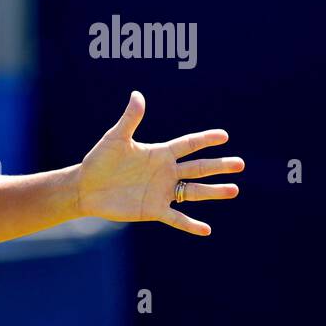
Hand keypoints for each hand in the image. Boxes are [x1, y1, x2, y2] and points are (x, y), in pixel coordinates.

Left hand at [76, 91, 243, 235]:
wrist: (85, 188)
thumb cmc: (99, 161)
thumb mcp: (115, 139)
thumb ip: (130, 119)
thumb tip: (137, 95)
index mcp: (159, 153)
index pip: (188, 145)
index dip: (204, 139)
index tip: (223, 135)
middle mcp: (165, 172)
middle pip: (198, 168)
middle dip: (219, 166)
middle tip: (240, 164)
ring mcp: (161, 192)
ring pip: (193, 191)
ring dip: (213, 192)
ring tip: (234, 190)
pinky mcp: (153, 210)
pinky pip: (176, 218)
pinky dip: (190, 224)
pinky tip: (206, 230)